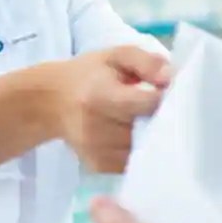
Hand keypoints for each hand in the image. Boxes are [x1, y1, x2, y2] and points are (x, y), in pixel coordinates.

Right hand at [44, 47, 171, 172]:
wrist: (52, 101)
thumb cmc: (89, 74)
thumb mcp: (116, 56)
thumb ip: (145, 62)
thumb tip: (169, 78)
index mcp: (100, 95)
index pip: (145, 104)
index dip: (163, 98)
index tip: (168, 92)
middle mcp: (96, 127)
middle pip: (147, 129)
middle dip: (160, 118)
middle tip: (158, 106)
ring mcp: (96, 151)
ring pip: (143, 148)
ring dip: (150, 136)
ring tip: (143, 119)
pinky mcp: (99, 166)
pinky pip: (132, 161)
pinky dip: (138, 149)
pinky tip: (132, 134)